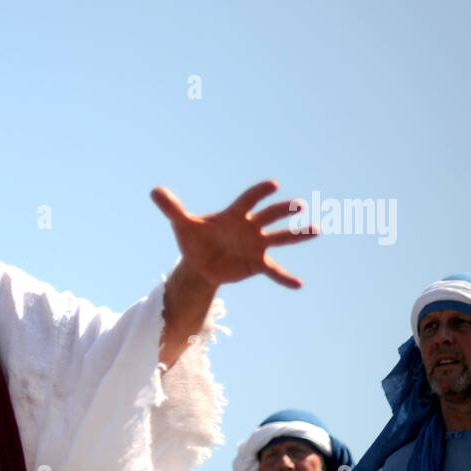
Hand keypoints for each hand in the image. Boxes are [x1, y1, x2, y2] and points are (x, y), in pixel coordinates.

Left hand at [151, 180, 316, 288]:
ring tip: (317, 230)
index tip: (273, 185)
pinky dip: (284, 278)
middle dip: (282, 211)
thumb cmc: (194, 239)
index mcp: (234, 214)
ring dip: (297, 235)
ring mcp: (256, 244)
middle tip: (297, 205)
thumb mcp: (182, 225)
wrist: (200, 262)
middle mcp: (250, 227)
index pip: (248, 200)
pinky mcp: (257, 263)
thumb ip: (172, 208)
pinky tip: (299, 285)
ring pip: (280, 238)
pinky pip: (273, 270)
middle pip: (269, 216)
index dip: (259, 193)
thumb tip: (153, 191)